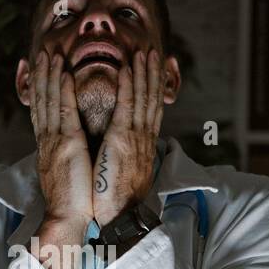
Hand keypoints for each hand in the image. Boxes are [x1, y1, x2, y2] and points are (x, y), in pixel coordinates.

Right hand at [29, 50, 91, 227]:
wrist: (69, 218)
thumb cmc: (73, 201)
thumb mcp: (66, 172)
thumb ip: (65, 156)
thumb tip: (68, 148)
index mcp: (49, 147)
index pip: (41, 112)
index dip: (39, 91)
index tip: (38, 73)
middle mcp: (48, 141)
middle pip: (41, 101)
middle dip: (41, 76)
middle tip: (41, 53)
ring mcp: (55, 141)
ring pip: (50, 101)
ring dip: (50, 76)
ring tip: (50, 54)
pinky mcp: (67, 145)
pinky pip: (64, 111)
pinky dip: (62, 91)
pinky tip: (64, 74)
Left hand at [92, 49, 164, 225]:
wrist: (115, 216)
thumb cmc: (114, 200)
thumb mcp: (123, 172)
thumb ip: (124, 156)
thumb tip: (123, 149)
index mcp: (142, 146)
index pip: (151, 112)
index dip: (153, 91)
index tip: (155, 73)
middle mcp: (143, 139)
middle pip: (152, 100)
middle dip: (153, 76)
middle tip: (155, 53)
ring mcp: (135, 138)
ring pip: (142, 98)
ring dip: (143, 73)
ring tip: (144, 52)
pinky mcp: (122, 140)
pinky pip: (127, 106)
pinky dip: (129, 86)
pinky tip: (128, 68)